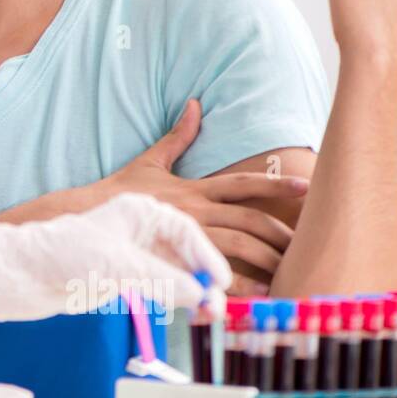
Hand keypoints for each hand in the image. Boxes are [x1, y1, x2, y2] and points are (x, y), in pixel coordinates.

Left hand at [0, 191, 231, 321]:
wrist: (19, 273)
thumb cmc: (63, 256)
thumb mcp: (118, 267)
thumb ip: (163, 280)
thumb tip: (201, 296)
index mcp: (138, 211)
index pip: (187, 231)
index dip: (207, 258)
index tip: (221, 284)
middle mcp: (138, 230)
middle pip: (185, 253)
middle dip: (203, 278)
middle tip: (216, 308)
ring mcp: (130, 255)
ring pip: (174, 273)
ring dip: (191, 293)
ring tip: (206, 316)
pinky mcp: (121, 278)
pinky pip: (159, 288)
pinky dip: (175, 300)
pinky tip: (187, 314)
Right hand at [95, 99, 308, 275]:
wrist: (85, 216)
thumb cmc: (119, 191)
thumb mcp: (151, 160)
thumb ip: (179, 137)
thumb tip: (195, 104)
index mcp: (193, 189)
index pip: (242, 183)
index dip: (276, 185)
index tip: (307, 187)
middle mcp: (194, 211)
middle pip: (249, 219)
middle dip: (282, 230)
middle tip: (310, 239)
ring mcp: (185, 237)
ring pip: (237, 247)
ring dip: (268, 259)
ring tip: (292, 270)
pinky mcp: (174, 259)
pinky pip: (210, 274)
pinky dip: (237, 285)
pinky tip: (259, 293)